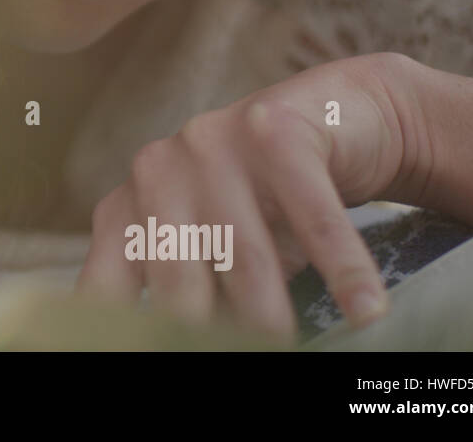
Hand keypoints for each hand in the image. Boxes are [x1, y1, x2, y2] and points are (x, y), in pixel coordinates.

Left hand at [75, 52, 422, 341]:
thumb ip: (191, 294)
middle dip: (208, 332)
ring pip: (242, 254)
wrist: (336, 113)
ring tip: (292, 350)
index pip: (107, 288)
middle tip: (244, 358)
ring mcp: (211, 144)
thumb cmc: (267, 204)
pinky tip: (366, 310)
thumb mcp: (213, 250)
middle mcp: (156, 172)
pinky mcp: (274, 127)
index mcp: (126, 211)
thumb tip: (192, 348)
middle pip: (176, 277)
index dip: (128, 334)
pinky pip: (314, 216)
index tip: (156, 358)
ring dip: (270, 314)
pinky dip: (345, 270)